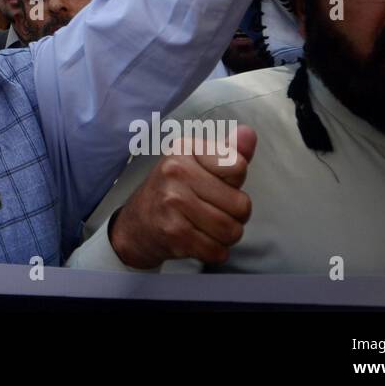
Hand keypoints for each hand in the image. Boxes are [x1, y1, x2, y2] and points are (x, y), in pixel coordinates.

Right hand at [108, 125, 255, 269]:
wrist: (136, 224)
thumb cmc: (172, 190)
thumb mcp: (196, 163)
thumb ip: (227, 151)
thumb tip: (249, 133)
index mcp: (184, 149)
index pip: (237, 166)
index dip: (234, 182)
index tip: (216, 183)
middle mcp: (176, 172)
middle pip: (241, 204)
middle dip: (235, 216)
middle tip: (214, 211)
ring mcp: (173, 202)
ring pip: (231, 230)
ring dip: (226, 236)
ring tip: (207, 227)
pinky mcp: (174, 233)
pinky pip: (217, 251)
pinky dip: (214, 252)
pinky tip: (199, 241)